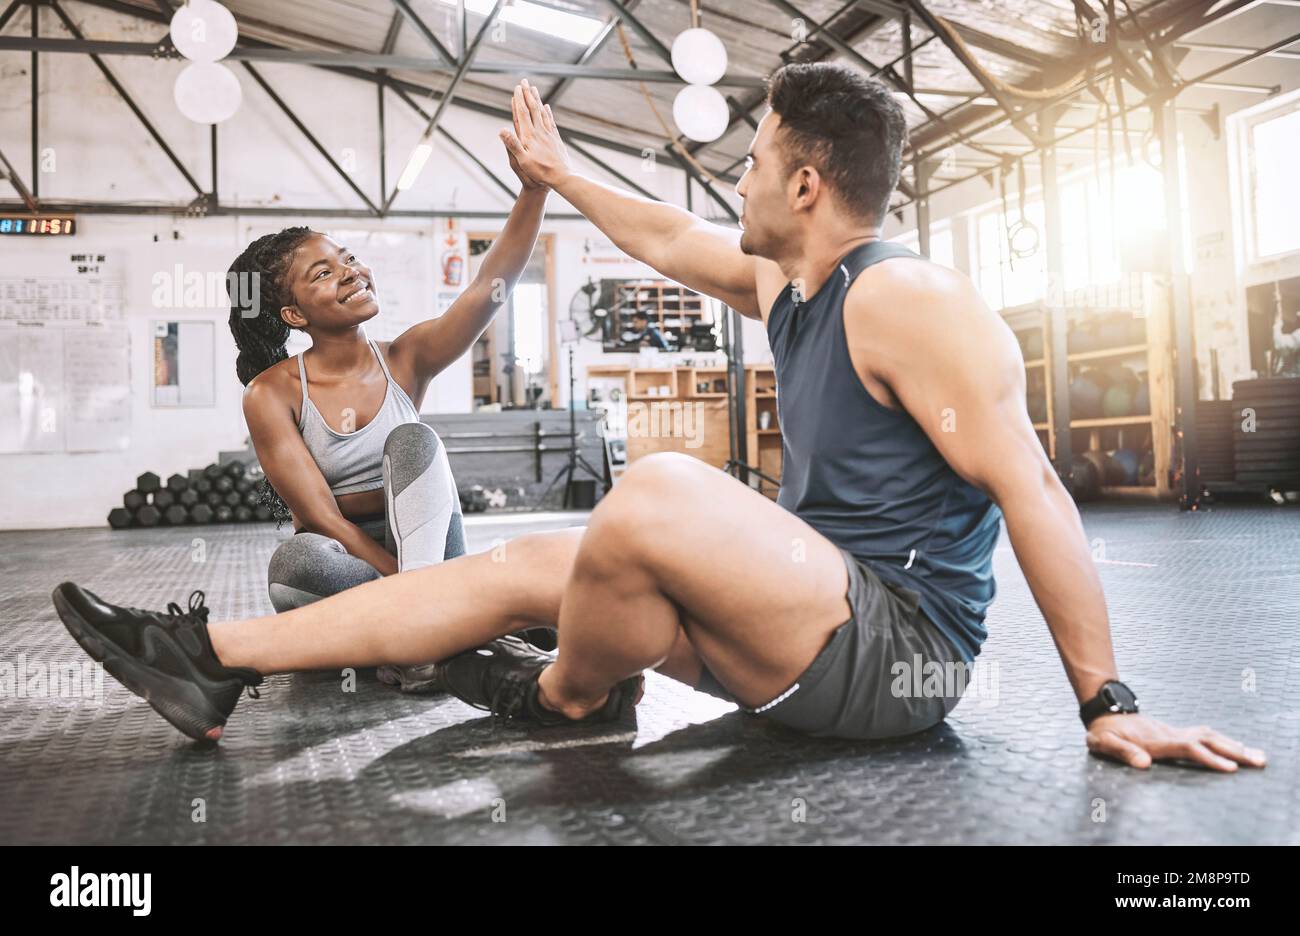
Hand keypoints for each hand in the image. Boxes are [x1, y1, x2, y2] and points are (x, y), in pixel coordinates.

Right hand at [499, 79, 571, 189]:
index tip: (517, 88)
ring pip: (542, 112)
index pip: (523, 113)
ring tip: (534, 89)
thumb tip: (501, 130)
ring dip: (537, 99)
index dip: (519, 100)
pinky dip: (547, 112)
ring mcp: (549, 134)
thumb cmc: (541, 172)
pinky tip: (547, 107)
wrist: (563, 178)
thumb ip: (513, 145)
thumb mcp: (522, 161)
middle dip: (527, 94)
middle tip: (524, 81)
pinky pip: (551, 121)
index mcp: (530, 136)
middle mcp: (540, 132)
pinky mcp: (555, 139)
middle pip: (533, 109)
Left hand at [1086, 713, 1265, 771]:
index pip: (1188, 748)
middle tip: (1259, 760)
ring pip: (1209, 735)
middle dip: (1234, 751)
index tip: (1230, 768)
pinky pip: (1205, 736)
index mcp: (1156, 740)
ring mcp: (1174, 731)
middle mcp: (1170, 734)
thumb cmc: (1103, 732)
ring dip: (1233, 745)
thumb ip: (1122, 752)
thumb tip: (1144, 764)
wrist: (1104, 712)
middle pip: (1207, 739)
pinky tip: (1236, 748)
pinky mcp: (1176, 733)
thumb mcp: (1104, 743)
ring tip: (1257, 756)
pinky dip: (1223, 741)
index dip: (1209, 758)